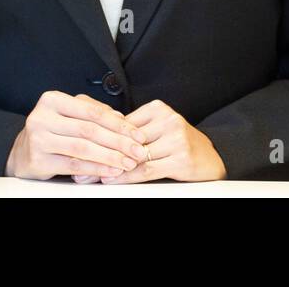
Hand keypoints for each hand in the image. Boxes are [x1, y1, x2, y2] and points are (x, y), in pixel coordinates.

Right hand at [5, 91, 150, 179]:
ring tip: (128, 162)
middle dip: (119, 142)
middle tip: (138, 151)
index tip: (138, 134)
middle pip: (89, 130)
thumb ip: (94, 112)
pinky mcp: (38, 160)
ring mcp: (38, 139)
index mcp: (52, 100)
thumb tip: (123, 121)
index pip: (92, 112)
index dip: (118, 124)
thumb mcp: (69, 114)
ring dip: (110, 157)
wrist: (21, 151)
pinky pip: (74, 165)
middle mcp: (42, 117)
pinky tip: (111, 171)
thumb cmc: (52, 130)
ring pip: (83, 148)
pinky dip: (96, 168)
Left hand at [75, 99, 225, 183]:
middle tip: (79, 168)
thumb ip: (131, 131)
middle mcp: (168, 119)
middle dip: (101, 154)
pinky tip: (112, 179)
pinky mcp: (181, 158)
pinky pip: (147, 169)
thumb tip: (93, 137)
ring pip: (134, 156)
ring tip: (90, 175)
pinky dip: (127, 177)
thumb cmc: (176, 144)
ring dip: (110, 168)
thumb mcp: (155, 129)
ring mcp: (176, 138)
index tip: (78, 145)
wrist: (210, 158)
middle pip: (126, 140)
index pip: (121, 124)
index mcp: (158, 108)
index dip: (98, 137)